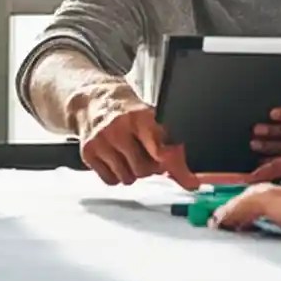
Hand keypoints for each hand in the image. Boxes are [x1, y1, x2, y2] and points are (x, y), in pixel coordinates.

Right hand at [78, 96, 198, 190]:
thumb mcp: (152, 120)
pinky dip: (115, 175)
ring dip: (132, 172)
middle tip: (146, 156)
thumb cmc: (126, 109)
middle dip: (149, 167)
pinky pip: (110, 180)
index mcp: (139, 116)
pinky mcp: (88, 152)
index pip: (158, 150)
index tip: (174, 170)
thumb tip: (191, 182)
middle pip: (144, 170)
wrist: (93, 99)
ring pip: (127, 178)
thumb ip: (171, 149)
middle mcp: (118, 128)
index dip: (167, 162)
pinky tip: (116, 159)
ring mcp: (101, 141)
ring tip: (129, 156)